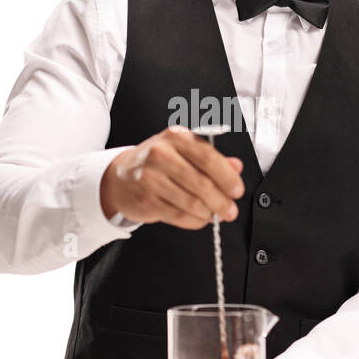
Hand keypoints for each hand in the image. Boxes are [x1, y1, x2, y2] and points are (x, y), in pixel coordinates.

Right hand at [99, 125, 244, 229]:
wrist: (121, 176)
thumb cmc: (157, 163)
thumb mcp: (183, 152)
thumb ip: (211, 158)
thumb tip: (236, 166)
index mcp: (176, 137)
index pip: (208, 158)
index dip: (227, 177)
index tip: (237, 190)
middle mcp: (161, 154)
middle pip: (201, 183)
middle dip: (221, 201)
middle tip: (230, 210)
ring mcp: (150, 178)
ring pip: (191, 202)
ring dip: (208, 213)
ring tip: (214, 215)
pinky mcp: (146, 200)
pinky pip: (178, 215)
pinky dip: (193, 220)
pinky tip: (198, 219)